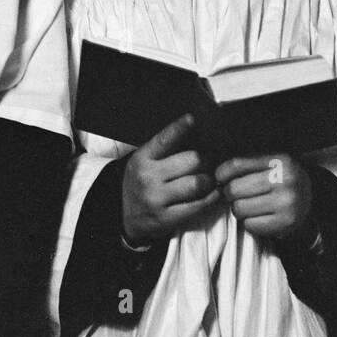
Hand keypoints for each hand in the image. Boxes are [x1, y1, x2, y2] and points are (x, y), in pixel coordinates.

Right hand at [122, 115, 220, 244]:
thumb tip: (197, 134)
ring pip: (197, 183)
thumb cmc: (140, 181)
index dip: (180, 127)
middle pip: (191, 160)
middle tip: (210, 161)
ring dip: (210, 180)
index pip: (164, 140)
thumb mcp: (144, 161)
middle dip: (206, 160)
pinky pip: (197, 206)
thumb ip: (165, 150)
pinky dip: (211, 198)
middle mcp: (148, 177)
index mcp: (143, 158)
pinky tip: (214, 193)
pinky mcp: (165, 219)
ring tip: (211, 178)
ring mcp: (156, 199)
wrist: (122, 214)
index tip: (193, 118)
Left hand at [215, 154, 312, 241]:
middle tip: (234, 195)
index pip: (237, 164)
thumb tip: (217, 174)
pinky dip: (249, 223)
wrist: (310, 201)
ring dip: (238, 209)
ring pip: (240, 208)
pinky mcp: (286, 223)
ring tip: (248, 206)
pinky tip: (258, 217)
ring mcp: (287, 202)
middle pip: (235, 188)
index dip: (222, 172)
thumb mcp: (271, 164)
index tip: (219, 178)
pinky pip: (250, 225)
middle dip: (229, 193)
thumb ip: (248, 164)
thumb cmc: (282, 180)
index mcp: (279, 160)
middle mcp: (285, 180)